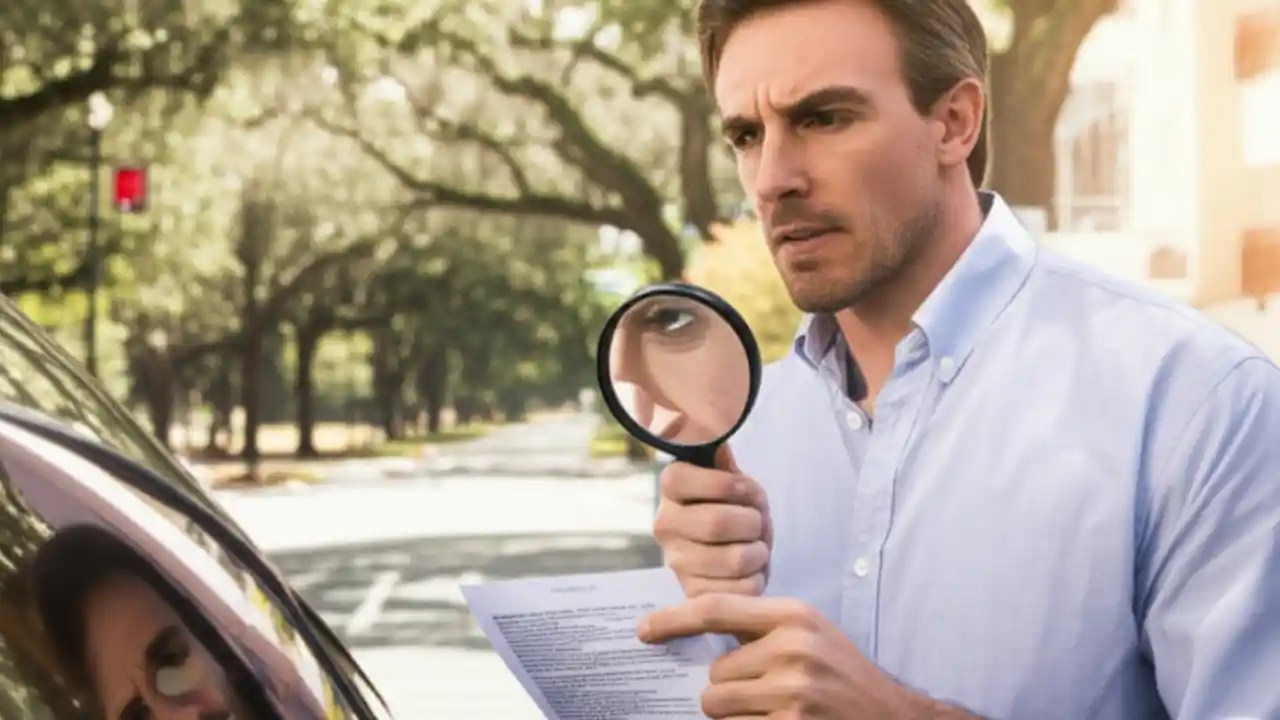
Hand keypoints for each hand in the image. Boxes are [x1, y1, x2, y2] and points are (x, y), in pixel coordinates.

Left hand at [638, 594, 933, 718]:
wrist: (892, 715)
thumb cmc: (841, 674)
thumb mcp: (808, 633)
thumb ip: (759, 628)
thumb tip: (695, 632)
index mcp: (793, 616)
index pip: (715, 609)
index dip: (673, 619)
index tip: (643, 630)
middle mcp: (792, 648)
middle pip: (715, 672)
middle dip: (728, 687)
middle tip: (764, 690)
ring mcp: (793, 691)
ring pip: (718, 704)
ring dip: (733, 713)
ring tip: (771, 708)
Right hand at [653, 445, 772, 597]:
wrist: (729, 553)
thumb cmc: (732, 508)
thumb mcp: (734, 480)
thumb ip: (726, 465)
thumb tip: (720, 449)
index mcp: (670, 487)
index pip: (686, 479)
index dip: (727, 484)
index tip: (743, 490)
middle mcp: (665, 524)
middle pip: (718, 522)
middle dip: (752, 521)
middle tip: (757, 523)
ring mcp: (676, 562)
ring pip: (736, 559)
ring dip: (759, 552)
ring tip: (755, 547)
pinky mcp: (694, 594)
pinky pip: (743, 588)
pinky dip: (757, 579)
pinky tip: (749, 571)